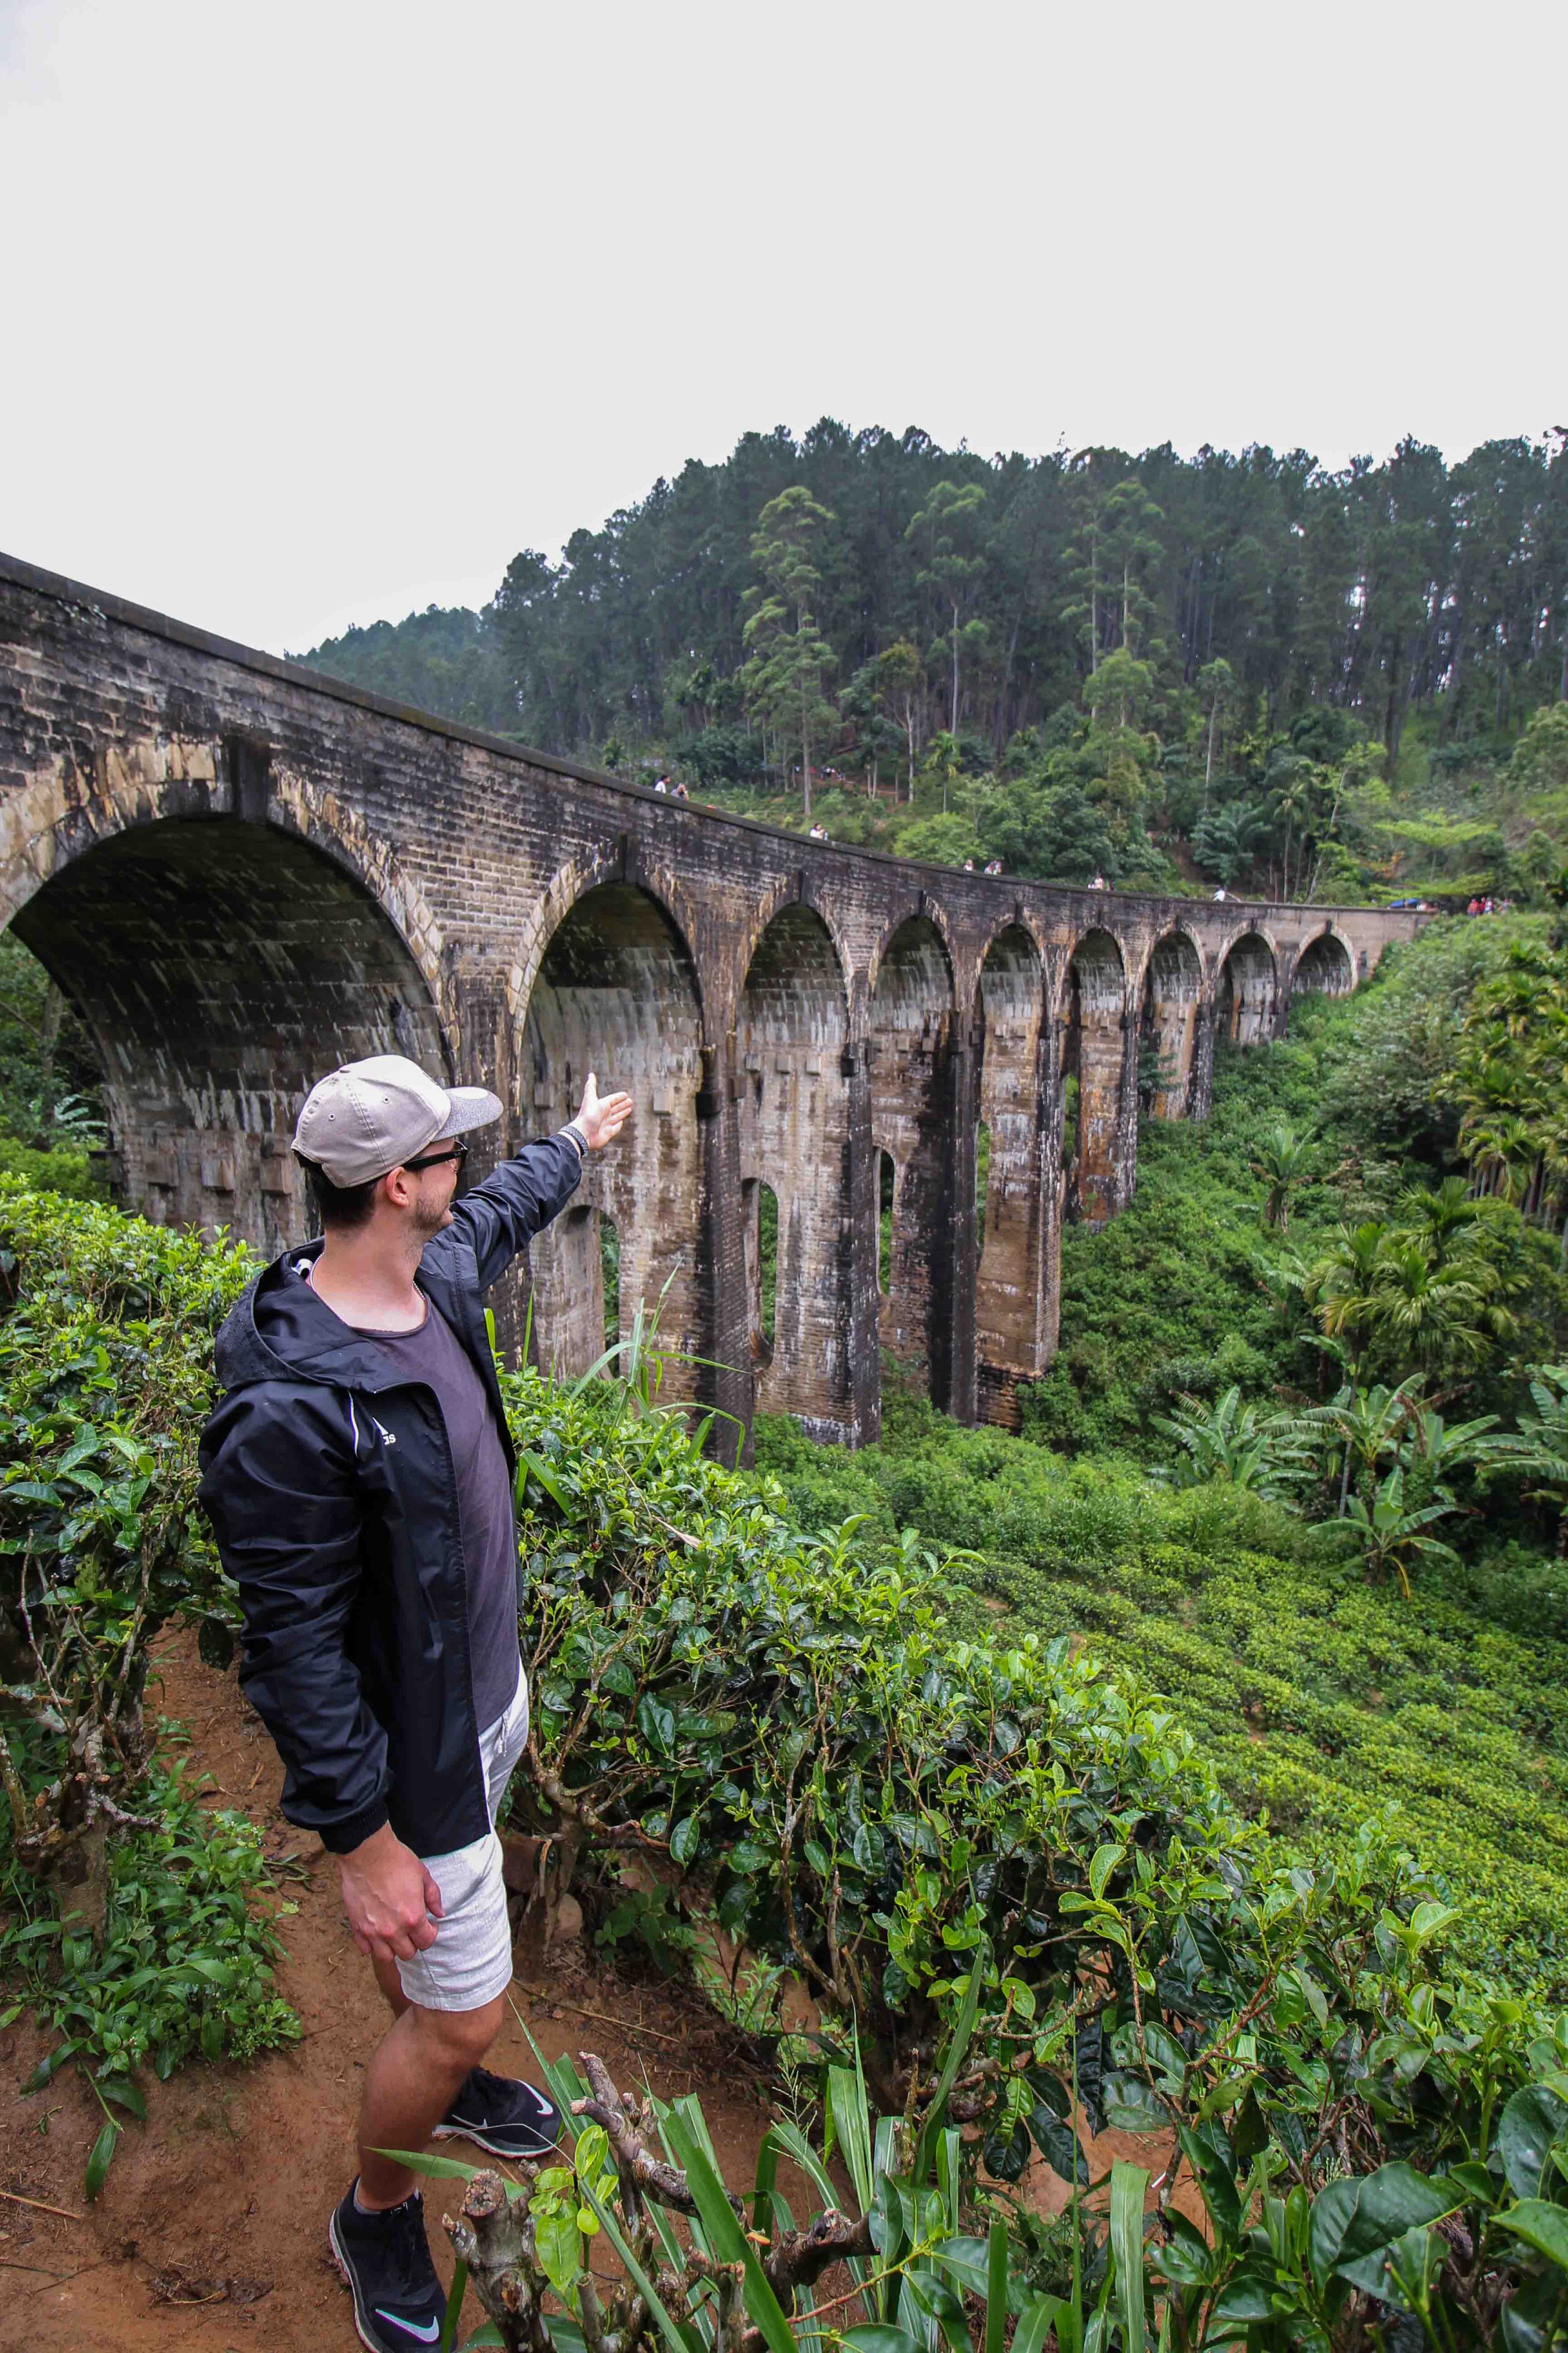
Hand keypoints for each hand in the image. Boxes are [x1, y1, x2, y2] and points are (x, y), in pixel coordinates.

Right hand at [339, 1823, 442, 1964]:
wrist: (367, 1852)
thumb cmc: (396, 1861)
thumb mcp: (423, 1875)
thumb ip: (433, 1897)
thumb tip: (440, 1913)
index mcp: (413, 1918)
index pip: (426, 1942)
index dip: (430, 1933)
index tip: (429, 1924)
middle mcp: (393, 1930)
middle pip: (407, 1953)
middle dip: (413, 1943)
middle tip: (412, 1929)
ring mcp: (372, 1931)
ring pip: (386, 1957)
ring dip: (392, 1948)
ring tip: (394, 1934)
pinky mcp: (357, 1927)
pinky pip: (365, 1949)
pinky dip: (372, 1945)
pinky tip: (376, 1932)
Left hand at [575, 1072, 632, 1150]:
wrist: (584, 1133)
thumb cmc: (588, 1115)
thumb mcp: (590, 1098)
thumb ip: (591, 1086)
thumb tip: (590, 1074)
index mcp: (601, 1105)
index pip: (612, 1099)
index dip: (619, 1097)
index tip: (625, 1094)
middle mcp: (603, 1114)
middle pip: (616, 1108)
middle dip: (623, 1104)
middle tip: (631, 1101)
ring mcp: (606, 1124)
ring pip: (617, 1117)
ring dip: (623, 1113)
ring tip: (630, 1109)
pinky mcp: (608, 1133)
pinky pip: (615, 1128)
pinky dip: (619, 1125)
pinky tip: (622, 1121)